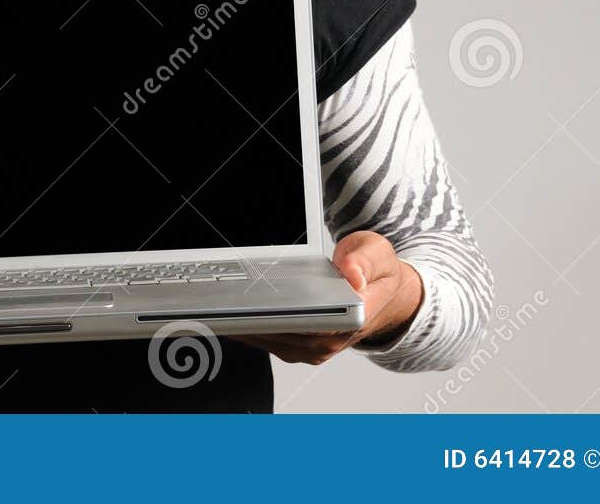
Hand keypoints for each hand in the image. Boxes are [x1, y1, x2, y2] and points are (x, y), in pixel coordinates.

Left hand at [231, 230, 422, 364]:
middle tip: (216, 309)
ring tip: (213, 314)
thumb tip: (352, 274)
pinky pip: (273, 342)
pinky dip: (250, 332)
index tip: (249, 311)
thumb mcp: (378, 252)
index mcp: (352, 317)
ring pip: (273, 342)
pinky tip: (228, 319)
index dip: (277, 319)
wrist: (387, 292)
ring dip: (244, 330)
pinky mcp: (304, 346)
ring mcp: (317, 347)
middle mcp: (332, 338)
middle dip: (249, 322)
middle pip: (283, 335)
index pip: (309, 323)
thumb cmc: (379, 272)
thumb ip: (364, 260)